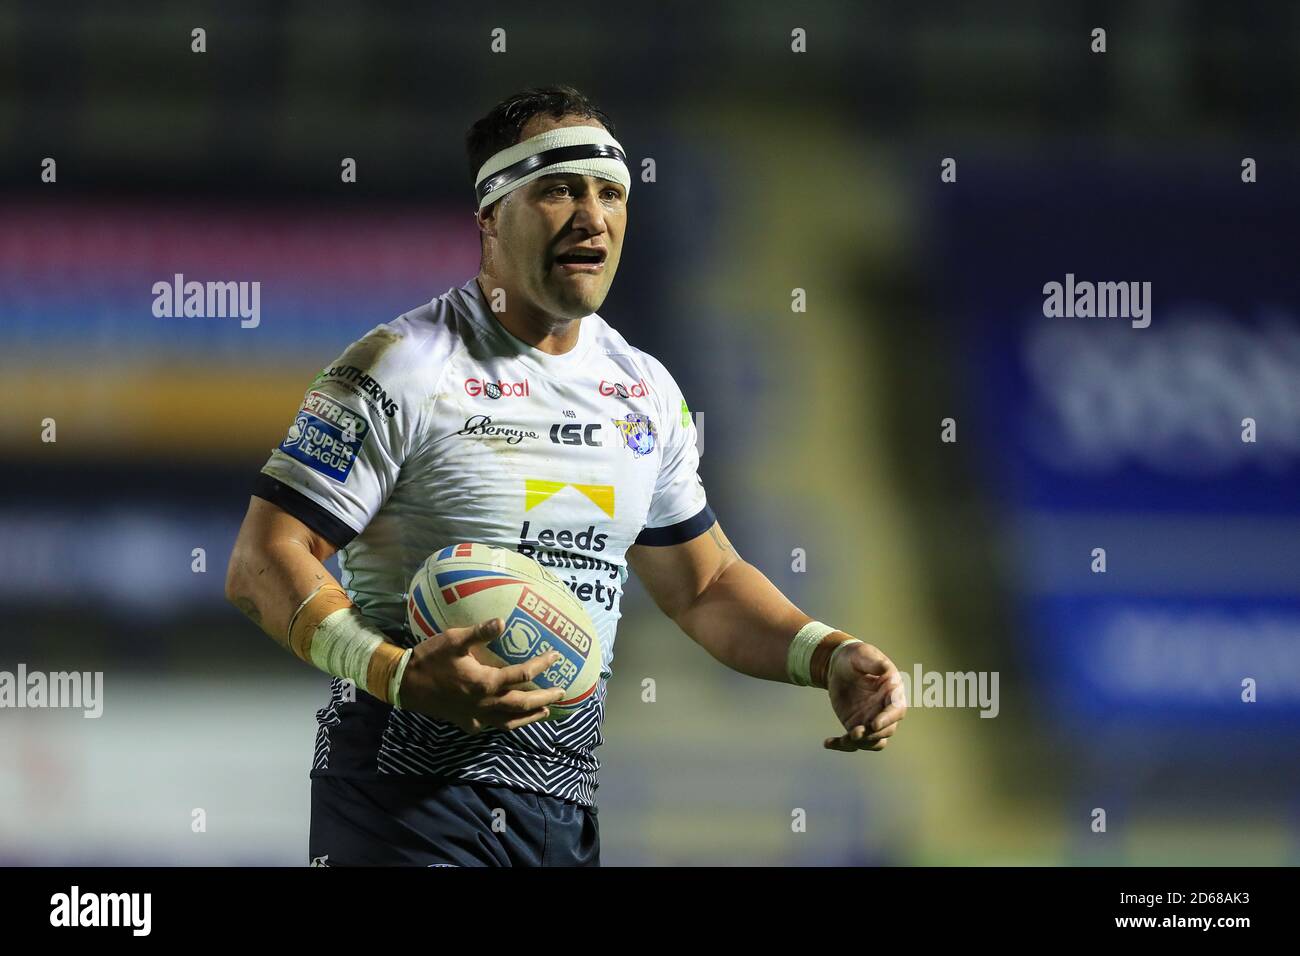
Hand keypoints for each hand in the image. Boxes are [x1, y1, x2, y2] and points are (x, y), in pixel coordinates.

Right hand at [397, 617, 565, 734]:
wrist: (405, 684)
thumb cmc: (430, 659)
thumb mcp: (454, 640)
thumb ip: (480, 632)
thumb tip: (503, 621)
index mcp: (485, 683)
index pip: (521, 675)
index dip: (541, 665)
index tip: (555, 656)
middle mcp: (485, 704)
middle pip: (523, 704)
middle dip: (545, 698)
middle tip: (562, 692)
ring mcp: (476, 717)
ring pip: (510, 722)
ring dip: (531, 717)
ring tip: (546, 711)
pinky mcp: (467, 723)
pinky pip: (492, 726)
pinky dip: (506, 723)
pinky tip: (511, 719)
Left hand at [823, 637, 906, 752]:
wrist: (839, 665)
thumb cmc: (855, 656)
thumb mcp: (862, 655)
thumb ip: (874, 663)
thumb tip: (885, 668)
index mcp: (892, 692)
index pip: (896, 710)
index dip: (887, 719)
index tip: (874, 725)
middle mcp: (885, 710)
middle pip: (886, 730)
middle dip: (872, 735)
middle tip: (855, 733)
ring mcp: (871, 720)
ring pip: (872, 741)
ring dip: (860, 743)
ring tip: (843, 740)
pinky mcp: (856, 726)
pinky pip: (853, 742)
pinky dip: (841, 745)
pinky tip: (828, 742)